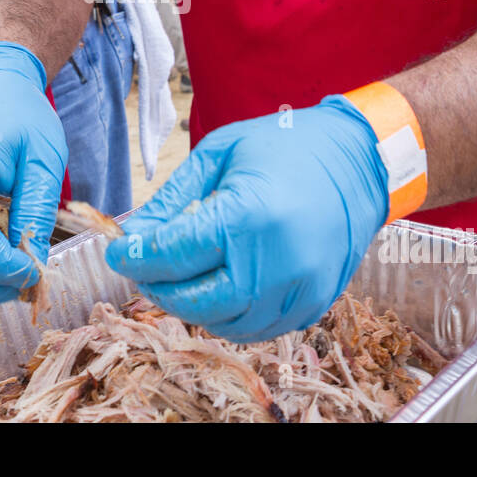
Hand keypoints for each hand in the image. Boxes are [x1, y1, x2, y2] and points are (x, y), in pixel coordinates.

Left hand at [105, 95, 389, 342]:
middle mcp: (275, 262)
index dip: (135, 257)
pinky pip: (257, 329)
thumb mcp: (219, 154)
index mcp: (247, 216)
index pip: (172, 255)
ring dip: (191, 307)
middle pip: (194, 301)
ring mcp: (299, 289)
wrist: (359, 160)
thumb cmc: (285, 147)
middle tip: (143, 269)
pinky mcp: (314, 304)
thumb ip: (173, 199)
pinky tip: (218, 289)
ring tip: (179, 279)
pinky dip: (228, 316)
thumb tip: (134, 235)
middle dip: (158, 288)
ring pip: (224, 323)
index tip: (117, 252)